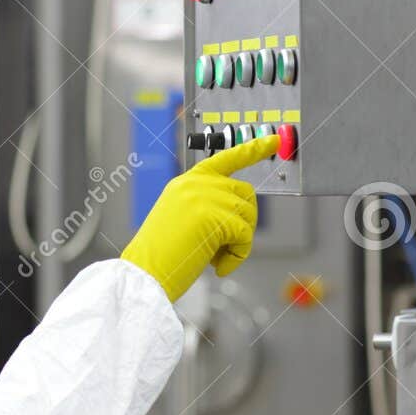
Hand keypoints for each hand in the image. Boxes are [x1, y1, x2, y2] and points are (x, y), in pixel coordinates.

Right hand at [121, 134, 278, 301]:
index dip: (252, 149)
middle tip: (225, 246)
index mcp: (186, 182)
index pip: (225, 158)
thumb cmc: (160, 255)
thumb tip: (241, 212)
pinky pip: (245, 236)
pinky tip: (218, 267)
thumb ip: (207, 205)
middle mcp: (196, 183)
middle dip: (244, 221)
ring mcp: (205, 197)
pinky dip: (237, 256)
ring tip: (215, 258)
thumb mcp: (180, 218)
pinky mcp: (216, 215)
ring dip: (239, 242)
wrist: (144, 273)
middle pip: (245, 193)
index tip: (271, 141)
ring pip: (247, 215)